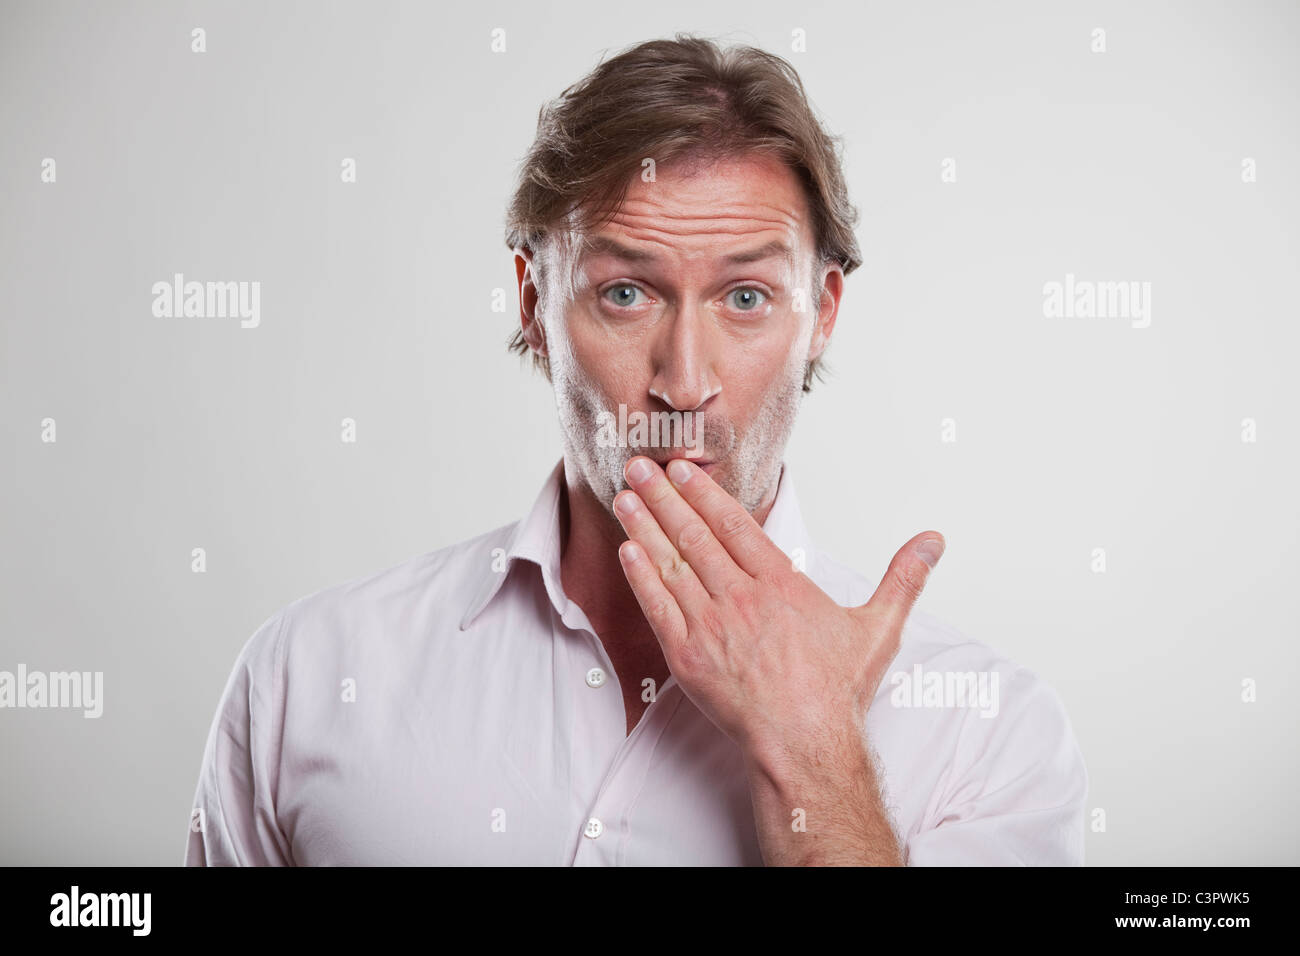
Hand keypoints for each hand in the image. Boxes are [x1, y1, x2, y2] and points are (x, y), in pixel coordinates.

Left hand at [613, 455, 943, 766]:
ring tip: (625, 496)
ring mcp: (710, 626)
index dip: (706, 493)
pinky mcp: (686, 656)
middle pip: (696, 535)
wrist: (805, 743)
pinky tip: (628, 550)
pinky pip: (657, 607)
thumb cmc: (838, 692)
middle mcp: (741, 598)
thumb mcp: (878, 628)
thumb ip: (903, 578)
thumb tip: (934, 541)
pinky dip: (641, 576)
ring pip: (671, 564)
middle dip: (665, 497)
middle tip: (641, 466)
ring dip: (646, 526)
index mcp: (781, 585)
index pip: (736, 524)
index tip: (683, 470)